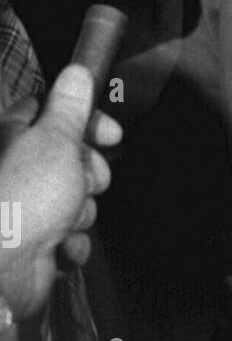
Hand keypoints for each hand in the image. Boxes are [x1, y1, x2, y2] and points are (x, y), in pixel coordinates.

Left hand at [0, 64, 121, 321]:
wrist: (2, 269)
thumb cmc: (22, 200)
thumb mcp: (55, 139)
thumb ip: (69, 106)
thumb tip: (77, 71)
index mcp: (14, 137)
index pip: (55, 113)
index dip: (87, 121)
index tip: (111, 133)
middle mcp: (18, 170)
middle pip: (73, 159)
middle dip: (89, 174)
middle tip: (84, 181)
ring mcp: (26, 208)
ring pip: (76, 200)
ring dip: (81, 212)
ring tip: (64, 221)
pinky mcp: (36, 242)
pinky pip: (70, 236)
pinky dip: (71, 243)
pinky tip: (59, 245)